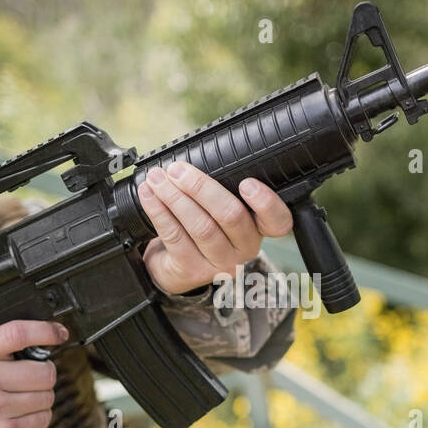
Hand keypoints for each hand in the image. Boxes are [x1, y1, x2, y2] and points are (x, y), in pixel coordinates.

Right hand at [0, 319, 68, 427]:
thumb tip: (43, 342)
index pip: (17, 333)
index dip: (45, 331)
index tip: (59, 333)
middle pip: (44, 371)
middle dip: (44, 375)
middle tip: (30, 380)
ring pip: (47, 396)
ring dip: (41, 398)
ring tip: (20, 400)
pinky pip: (43, 418)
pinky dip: (38, 417)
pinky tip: (20, 415)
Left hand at [136, 161, 293, 295]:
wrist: (176, 266)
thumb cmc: (203, 226)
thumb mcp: (218, 207)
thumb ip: (221, 187)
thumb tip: (196, 157)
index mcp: (258, 228)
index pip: (278, 221)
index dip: (266, 203)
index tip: (247, 183)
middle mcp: (245, 247)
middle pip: (231, 216)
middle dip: (201, 188)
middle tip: (177, 170)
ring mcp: (219, 262)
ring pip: (201, 227)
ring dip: (175, 197)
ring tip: (157, 178)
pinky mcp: (192, 269)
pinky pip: (175, 236)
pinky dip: (159, 211)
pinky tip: (149, 196)